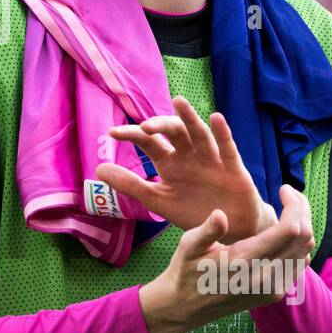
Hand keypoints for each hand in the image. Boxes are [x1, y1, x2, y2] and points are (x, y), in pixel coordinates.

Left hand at [96, 96, 271, 243]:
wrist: (227, 230)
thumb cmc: (192, 211)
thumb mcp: (158, 200)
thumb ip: (131, 185)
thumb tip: (98, 169)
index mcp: (169, 162)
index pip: (148, 142)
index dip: (132, 134)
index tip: (112, 133)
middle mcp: (189, 155)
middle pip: (173, 132)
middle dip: (160, 125)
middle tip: (146, 127)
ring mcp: (211, 159)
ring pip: (199, 133)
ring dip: (190, 118)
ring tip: (180, 101)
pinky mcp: (233, 168)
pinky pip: (227, 148)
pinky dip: (222, 133)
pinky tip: (216, 118)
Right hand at [138, 184, 314, 332]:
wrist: (185, 308)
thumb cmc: (185, 271)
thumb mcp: (188, 246)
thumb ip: (207, 230)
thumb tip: (219, 214)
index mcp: (245, 260)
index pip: (290, 230)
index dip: (294, 205)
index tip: (283, 189)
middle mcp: (265, 277)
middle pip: (304, 238)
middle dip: (302, 210)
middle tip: (289, 194)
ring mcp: (272, 288)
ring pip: (305, 251)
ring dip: (302, 227)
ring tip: (288, 210)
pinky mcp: (274, 295)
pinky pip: (298, 265)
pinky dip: (298, 245)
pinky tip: (282, 234)